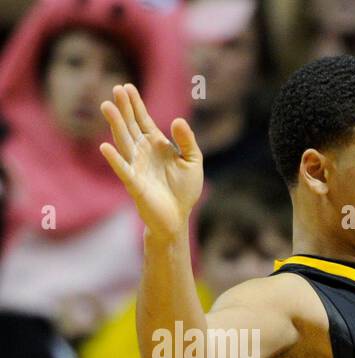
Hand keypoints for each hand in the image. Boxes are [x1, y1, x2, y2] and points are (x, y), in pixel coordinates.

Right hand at [99, 83, 202, 236]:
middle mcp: (142, 152)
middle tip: (116, 89)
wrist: (178, 217)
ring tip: (107, 107)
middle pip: (131, 126)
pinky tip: (104, 147)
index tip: (127, 87)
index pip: (143, 120)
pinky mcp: (135, 184)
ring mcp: (136, 166)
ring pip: (124, 142)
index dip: (136, 104)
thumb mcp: (193, 162)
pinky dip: (115, 159)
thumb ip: (187, 141)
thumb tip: (177, 120)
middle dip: (124, 109)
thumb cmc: (184, 190)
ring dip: (116, 125)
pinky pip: (123, 170)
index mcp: (156, 145)